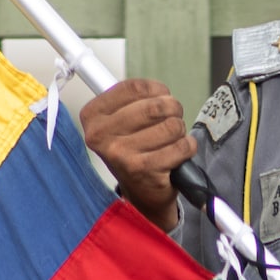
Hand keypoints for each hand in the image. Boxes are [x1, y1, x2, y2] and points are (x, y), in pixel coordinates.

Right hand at [80, 78, 193, 230]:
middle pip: (156, 106)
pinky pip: (181, 146)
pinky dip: (187, 148)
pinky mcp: (143, 170)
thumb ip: (133, 99)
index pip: (135, 87)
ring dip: (179, 131)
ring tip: (170, 141)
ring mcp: (121, 154)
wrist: (139, 192)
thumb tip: (161, 91)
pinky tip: (176, 155)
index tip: (162, 97)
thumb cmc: (133, 150)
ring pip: (172, 126)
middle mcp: (101, 136)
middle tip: (170, 120)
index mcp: (92, 116)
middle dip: (173, 110)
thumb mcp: (121, 120)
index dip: (158, 90)